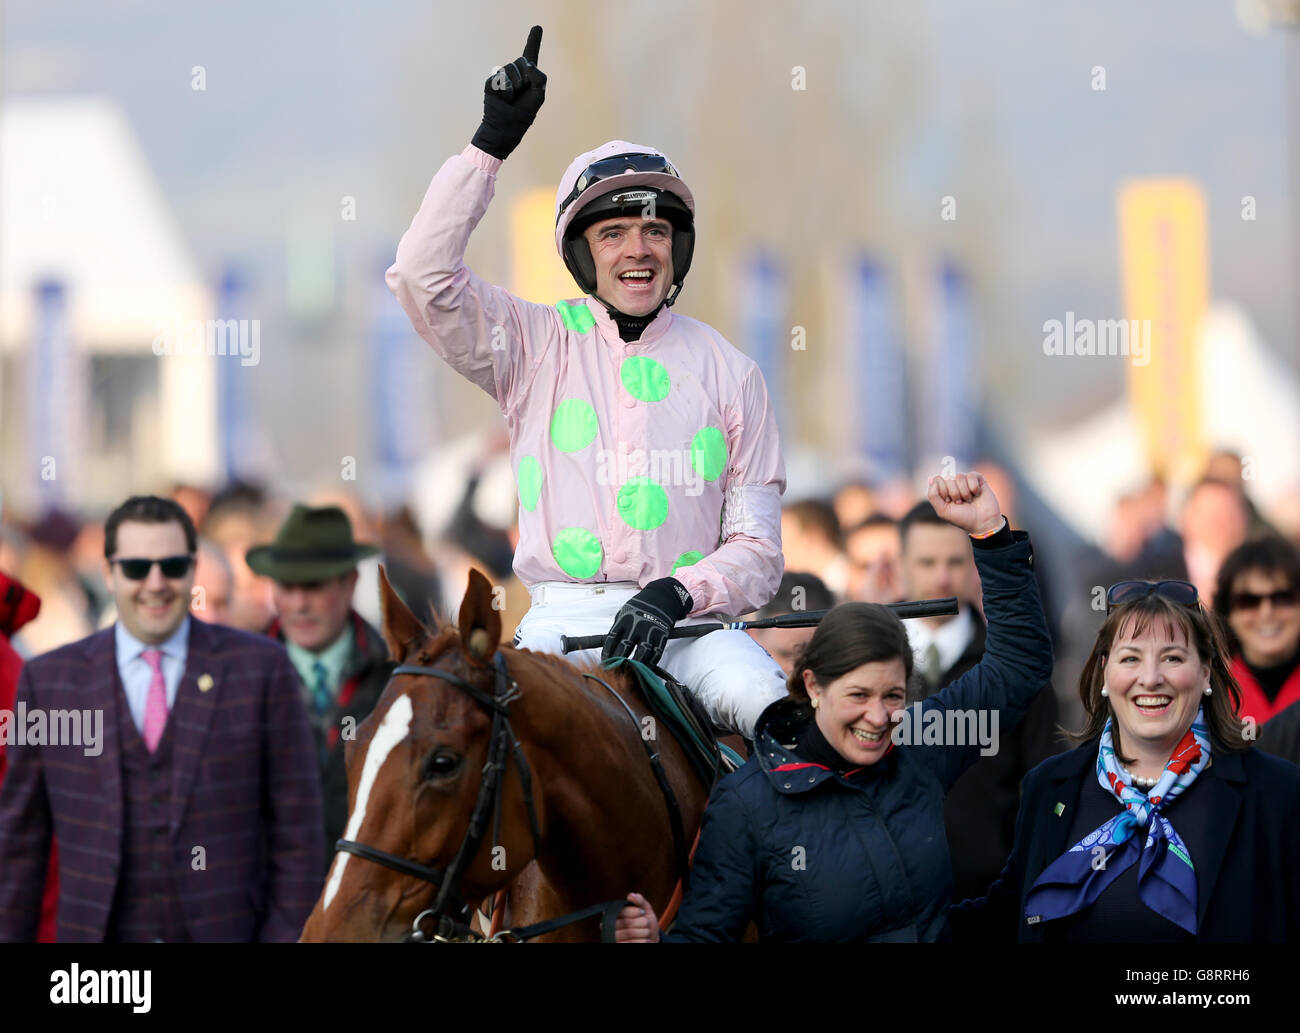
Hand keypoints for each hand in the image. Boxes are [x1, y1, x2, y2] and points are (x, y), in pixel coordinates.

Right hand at [471, 26, 546, 160]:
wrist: (506, 127)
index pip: (531, 54)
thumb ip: (539, 77)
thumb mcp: (538, 95)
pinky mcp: (492, 82)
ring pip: (511, 69)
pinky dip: (505, 90)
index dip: (534, 40)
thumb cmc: (524, 113)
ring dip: (515, 86)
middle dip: (525, 77)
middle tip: (521, 92)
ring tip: (512, 98)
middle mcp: (515, 73)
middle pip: (522, 61)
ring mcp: (502, 77)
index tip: (537, 27)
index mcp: (529, 76)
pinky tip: (504, 99)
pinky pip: (500, 78)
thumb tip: (528, 64)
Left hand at [601, 577, 693, 669]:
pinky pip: (655, 654)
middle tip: (614, 671)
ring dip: (634, 666)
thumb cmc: (639, 606)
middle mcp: (637, 625)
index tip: (605, 662)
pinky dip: (649, 664)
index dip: (607, 653)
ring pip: (641, 654)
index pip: (612, 639)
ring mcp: (650, 631)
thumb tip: (610, 647)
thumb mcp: (625, 612)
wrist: (662, 598)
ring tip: (629, 673)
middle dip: (618, 662)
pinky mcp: (662, 636)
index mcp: (624, 619)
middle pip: (625, 648)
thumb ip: (618, 628)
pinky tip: (644, 669)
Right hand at [614, 892, 660, 941]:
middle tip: (646, 923)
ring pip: (628, 933)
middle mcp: (611, 927)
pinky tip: (646, 939)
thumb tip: (630, 895)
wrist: (651, 939)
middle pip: (625, 923)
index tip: (642, 912)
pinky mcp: (619, 946)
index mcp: (615, 915)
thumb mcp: (645, 909)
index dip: (632, 911)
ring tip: (647, 931)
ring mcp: (615, 939)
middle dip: (639, 922)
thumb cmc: (646, 923)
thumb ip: (639, 901)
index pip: (620, 911)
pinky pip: (630, 944)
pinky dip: (641, 941)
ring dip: (642, 932)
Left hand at [927, 472, 1002, 536]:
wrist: (983, 523)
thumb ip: (933, 495)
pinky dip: (974, 487)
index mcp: (944, 491)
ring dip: (964, 492)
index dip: (943, 491)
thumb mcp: (943, 511)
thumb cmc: (962, 518)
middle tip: (960, 503)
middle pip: (948, 478)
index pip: (937, 480)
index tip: (949, 502)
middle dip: (954, 493)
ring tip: (969, 500)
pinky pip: (971, 475)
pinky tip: (977, 494)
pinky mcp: (978, 480)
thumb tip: (931, 478)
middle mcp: (954, 485)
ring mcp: (966, 482)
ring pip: (959, 476)